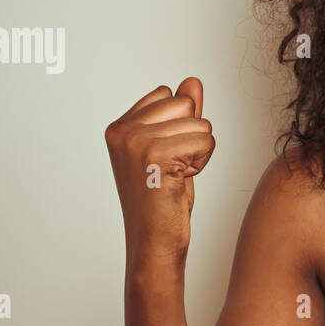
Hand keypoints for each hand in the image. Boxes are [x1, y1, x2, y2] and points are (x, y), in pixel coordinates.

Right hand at [104, 77, 213, 261]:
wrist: (154, 243)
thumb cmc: (162, 201)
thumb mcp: (173, 149)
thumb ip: (181, 115)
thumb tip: (193, 82)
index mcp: (119, 127)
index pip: (169, 95)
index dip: (179, 125)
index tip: (165, 157)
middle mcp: (123, 130)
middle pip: (186, 104)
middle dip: (192, 135)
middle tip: (173, 168)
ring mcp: (136, 141)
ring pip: (200, 123)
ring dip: (199, 151)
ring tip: (176, 175)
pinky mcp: (156, 153)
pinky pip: (205, 140)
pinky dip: (202, 162)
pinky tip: (182, 181)